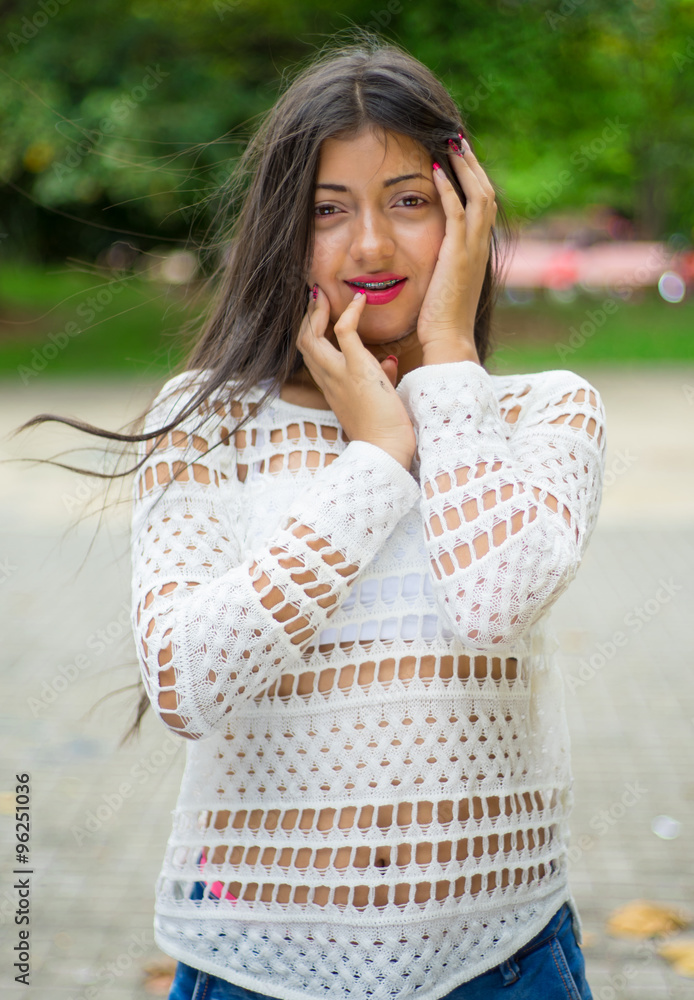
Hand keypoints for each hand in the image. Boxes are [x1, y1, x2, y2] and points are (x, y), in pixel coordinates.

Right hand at [296, 287, 416, 469]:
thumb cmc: (385, 430)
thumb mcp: (379, 399)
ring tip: (327, 296)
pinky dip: (351, 312)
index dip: (311, 333)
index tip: (319, 316)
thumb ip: (380, 377)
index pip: (311, 356)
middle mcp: (329, 380)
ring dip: (318, 311)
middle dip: (308, 317)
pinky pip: (345, 331)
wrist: (384, 449)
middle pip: (303, 342)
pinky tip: (360, 300)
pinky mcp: (357, 368)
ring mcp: (340, 374)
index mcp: (331, 388)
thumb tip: (388, 361)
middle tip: (318, 299)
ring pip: (312, 335)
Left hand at [417, 136, 497, 363]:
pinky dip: (448, 189)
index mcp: (478, 251)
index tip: (459, 158)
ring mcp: (473, 250)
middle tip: (458, 139)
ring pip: (478, 196)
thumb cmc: (440, 320)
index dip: (472, 179)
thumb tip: (432, 256)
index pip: (482, 205)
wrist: (448, 340)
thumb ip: (443, 263)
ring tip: (451, 143)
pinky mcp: (458, 255)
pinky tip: (436, 170)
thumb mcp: (444, 284)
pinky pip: (457, 213)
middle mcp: (481, 246)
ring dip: (464, 167)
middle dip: (472, 164)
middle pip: (486, 192)